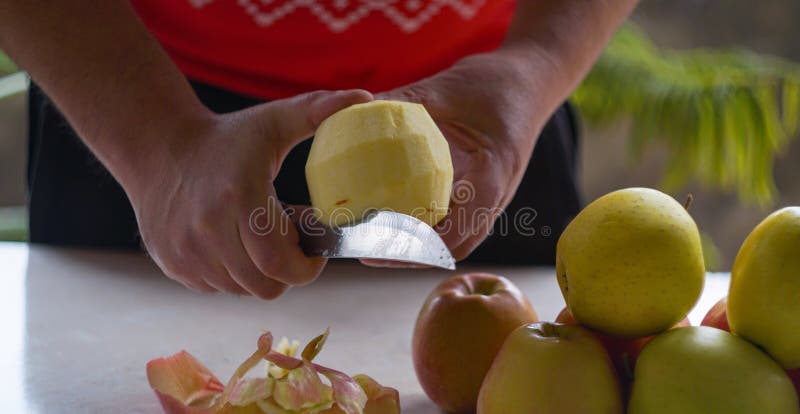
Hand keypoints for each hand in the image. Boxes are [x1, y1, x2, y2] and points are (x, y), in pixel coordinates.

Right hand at [123, 90, 371, 297]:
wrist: (158, 148)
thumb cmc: (227, 138)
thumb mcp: (273, 120)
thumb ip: (318, 110)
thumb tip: (364, 97)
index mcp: (238, 196)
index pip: (279, 262)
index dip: (307, 265)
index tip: (315, 247)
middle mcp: (207, 230)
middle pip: (266, 285)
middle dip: (289, 270)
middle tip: (290, 239)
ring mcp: (185, 252)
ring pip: (243, 290)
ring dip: (260, 271)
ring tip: (259, 235)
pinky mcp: (173, 264)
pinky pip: (218, 288)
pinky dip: (234, 273)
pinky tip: (234, 241)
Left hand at [375, 51, 548, 260]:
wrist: (531, 78)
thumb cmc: (496, 82)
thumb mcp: (448, 87)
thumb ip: (406, 101)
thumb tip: (356, 109)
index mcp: (492, 177)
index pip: (457, 233)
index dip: (418, 248)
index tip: (380, 248)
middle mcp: (492, 196)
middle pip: (452, 245)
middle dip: (410, 254)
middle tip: (366, 251)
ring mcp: (487, 197)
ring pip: (451, 237)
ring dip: (415, 244)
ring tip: (371, 242)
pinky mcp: (477, 190)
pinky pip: (449, 216)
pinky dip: (420, 223)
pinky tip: (387, 215)